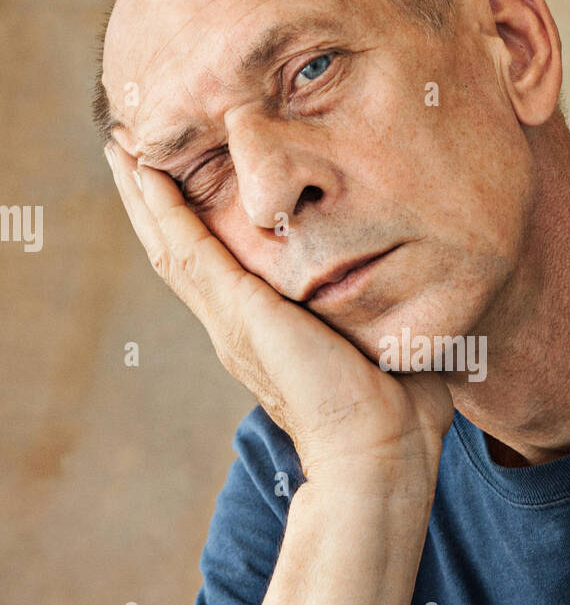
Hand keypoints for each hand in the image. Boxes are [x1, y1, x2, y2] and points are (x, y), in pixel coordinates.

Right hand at [105, 141, 452, 482]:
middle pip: (177, 251)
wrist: (379, 453)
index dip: (192, 225)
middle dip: (152, 202)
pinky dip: (165, 210)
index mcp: (263, 335)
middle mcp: (234, 328)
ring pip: (171, 246)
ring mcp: (230, 322)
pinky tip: (145, 173)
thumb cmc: (397, 413)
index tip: (177, 182)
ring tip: (121, 151)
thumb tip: (414, 290)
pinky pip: (189, 250)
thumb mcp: (382, 343)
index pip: (216, 267)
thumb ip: (381, 313)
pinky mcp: (239, 315)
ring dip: (145, 197)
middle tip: (126, 153)